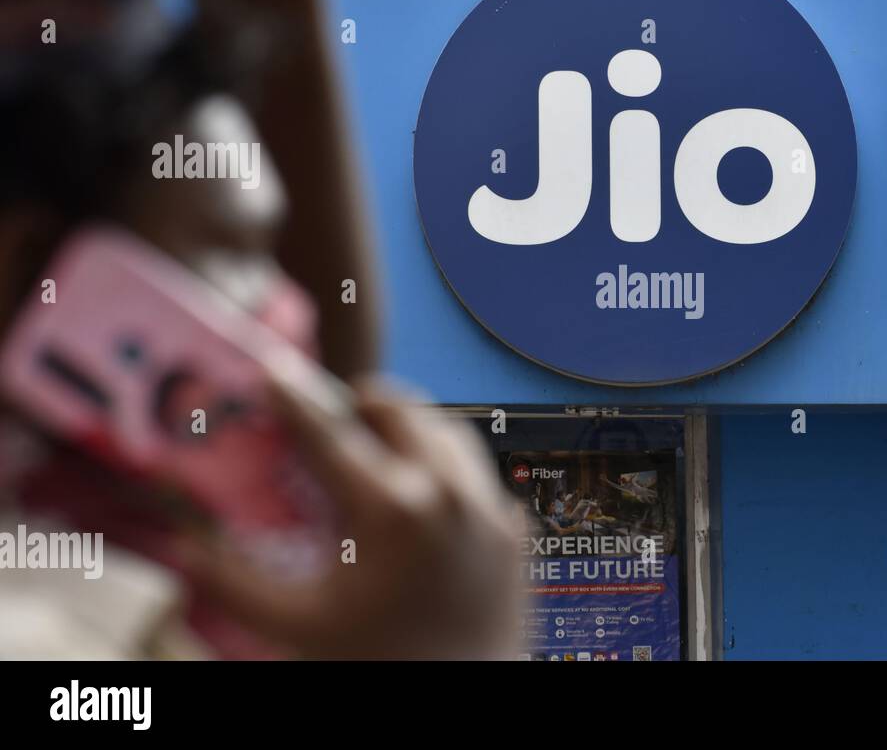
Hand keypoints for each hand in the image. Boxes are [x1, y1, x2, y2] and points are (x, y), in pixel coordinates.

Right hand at [180, 374, 522, 658]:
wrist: (463, 704)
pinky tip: (419, 498)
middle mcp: (450, 495)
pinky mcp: (514, 530)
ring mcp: (490, 510)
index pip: (329, 432)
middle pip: (400, 408)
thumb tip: (183, 543)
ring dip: (408, 428)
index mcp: (392, 509)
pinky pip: (477, 476)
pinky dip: (445, 471)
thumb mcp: (296, 625)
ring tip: (373, 449)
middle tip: (329, 416)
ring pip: (447, 432)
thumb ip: (233, 580)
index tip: (275, 372)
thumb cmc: (380, 669)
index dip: (296, 397)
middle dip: (358, 401)